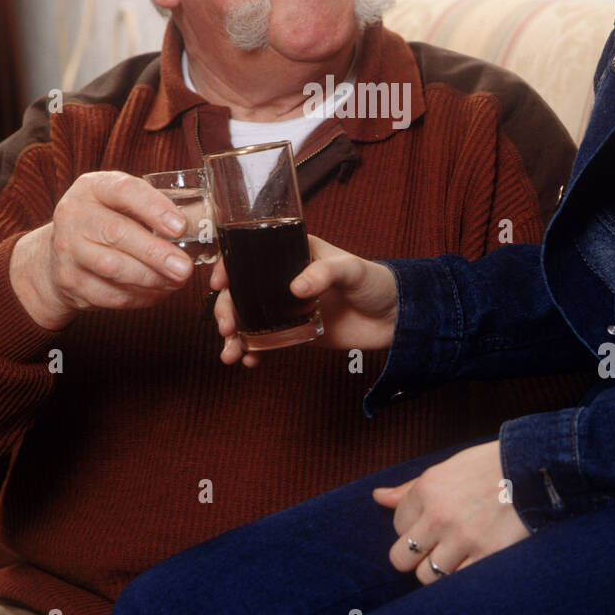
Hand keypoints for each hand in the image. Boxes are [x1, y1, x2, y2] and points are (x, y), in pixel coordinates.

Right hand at [10, 170, 194, 329]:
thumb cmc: (104, 221)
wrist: (58, 253)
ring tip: (177, 281)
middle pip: (118, 233)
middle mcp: (74, 215)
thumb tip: (200, 222)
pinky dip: (139, 297)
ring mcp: (67, 249)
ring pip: (113, 268)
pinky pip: (109, 294)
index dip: (154, 208)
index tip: (180, 227)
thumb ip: (152, 207)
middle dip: (156, 253)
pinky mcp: (69, 281)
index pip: (125, 191)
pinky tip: (157, 292)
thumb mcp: (120, 203)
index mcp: (93, 187)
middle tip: (185, 267)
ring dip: (151, 278)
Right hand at [211, 234, 397, 367]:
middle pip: (242, 291)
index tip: (219, 284)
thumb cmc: (376, 283)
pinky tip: (248, 361)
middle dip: (227, 309)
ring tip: (230, 353)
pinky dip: (253, 351)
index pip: (251, 255)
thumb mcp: (352, 270)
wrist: (396, 319)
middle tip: (226, 328)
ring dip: (234, 334)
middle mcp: (284, 278)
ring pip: (249, 318)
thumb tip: (296, 288)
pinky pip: (267, 341)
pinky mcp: (296, 331)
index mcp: (293, 253)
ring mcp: (288, 306)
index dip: (229, 267)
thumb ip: (325, 273)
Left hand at [374, 441, 530, 584]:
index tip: (428, 525)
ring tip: (454, 555)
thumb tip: (378, 497)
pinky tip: (470, 561)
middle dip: (412, 557)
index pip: (396, 524)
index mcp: (427, 489)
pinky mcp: (487, 556)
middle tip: (432, 549)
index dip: (410, 528)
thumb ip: (410, 488)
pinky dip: (460, 577)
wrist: (535, 470)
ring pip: (426, 576)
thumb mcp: (446, 468)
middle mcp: (439, 515)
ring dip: (437, 570)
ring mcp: (463, 538)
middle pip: (400, 558)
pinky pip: (457, 582)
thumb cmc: (488, 467)